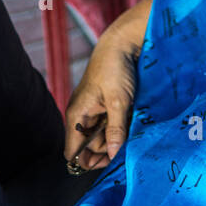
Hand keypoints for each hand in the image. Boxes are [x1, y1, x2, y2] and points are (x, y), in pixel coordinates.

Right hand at [63, 0, 150, 169]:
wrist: (122, 43)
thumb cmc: (115, 69)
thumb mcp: (119, 101)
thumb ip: (115, 130)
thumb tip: (112, 154)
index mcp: (77, 116)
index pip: (72, 151)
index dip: (86, 162)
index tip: (108, 163)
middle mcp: (82, 115)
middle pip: (89, 146)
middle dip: (106, 151)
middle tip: (126, 152)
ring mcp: (94, 109)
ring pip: (102, 135)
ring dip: (115, 139)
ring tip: (132, 137)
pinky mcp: (106, 104)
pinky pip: (110, 123)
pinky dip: (120, 127)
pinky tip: (132, 125)